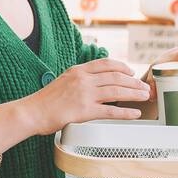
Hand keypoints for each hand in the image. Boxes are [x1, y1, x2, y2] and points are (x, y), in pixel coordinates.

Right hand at [21, 57, 150, 135]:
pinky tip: (135, 113)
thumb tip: (94, 83)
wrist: (32, 112)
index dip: (122, 67)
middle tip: (145, 87)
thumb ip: (79, 79)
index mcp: (78, 70)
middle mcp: (83, 80)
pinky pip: (111, 111)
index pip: (106, 64)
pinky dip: (126, 112)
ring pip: (117, 91)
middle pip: (116, 77)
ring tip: (145, 97)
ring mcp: (85, 95)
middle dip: (134, 82)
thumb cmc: (45, 100)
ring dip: (134, 94)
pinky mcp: (85, 111)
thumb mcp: (63, 80)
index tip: (131, 72)